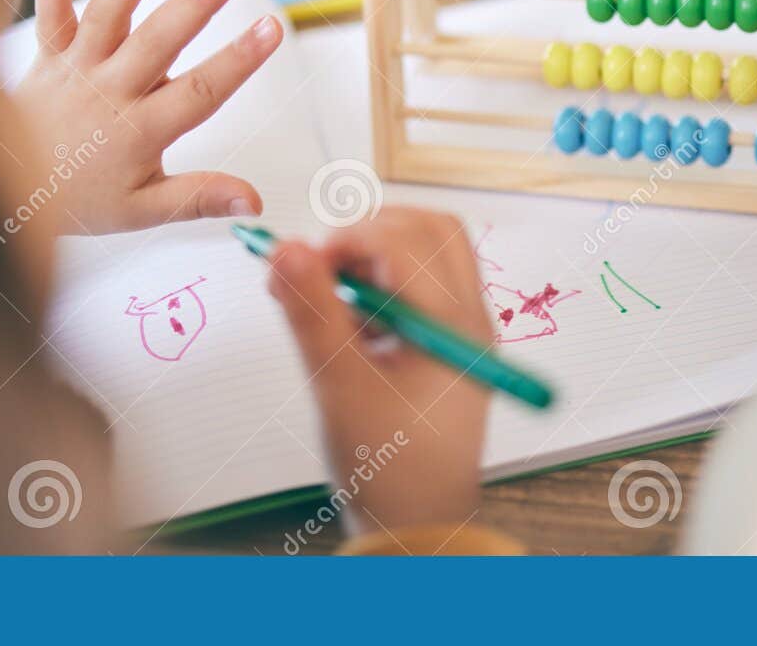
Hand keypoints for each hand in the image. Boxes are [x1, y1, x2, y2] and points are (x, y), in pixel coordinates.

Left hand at [13, 0, 283, 232]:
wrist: (3, 190)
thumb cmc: (79, 199)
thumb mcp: (143, 209)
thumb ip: (198, 198)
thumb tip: (254, 203)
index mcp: (140, 131)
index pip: (199, 92)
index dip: (239, 60)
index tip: (272, 28)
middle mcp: (109, 92)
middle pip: (159, 41)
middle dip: (199, 2)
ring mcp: (76, 69)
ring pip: (107, 14)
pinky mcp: (47, 56)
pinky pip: (48, 15)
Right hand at [268, 208, 490, 535]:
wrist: (420, 527)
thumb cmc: (386, 467)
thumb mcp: (338, 386)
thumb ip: (311, 312)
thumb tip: (284, 248)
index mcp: (454, 326)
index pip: (403, 242)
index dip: (345, 239)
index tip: (300, 265)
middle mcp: (472, 317)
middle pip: (430, 229)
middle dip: (368, 233)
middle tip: (320, 269)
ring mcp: (467, 329)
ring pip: (434, 250)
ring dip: (380, 253)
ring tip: (336, 299)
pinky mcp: (451, 342)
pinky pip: (428, 283)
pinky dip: (388, 283)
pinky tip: (355, 325)